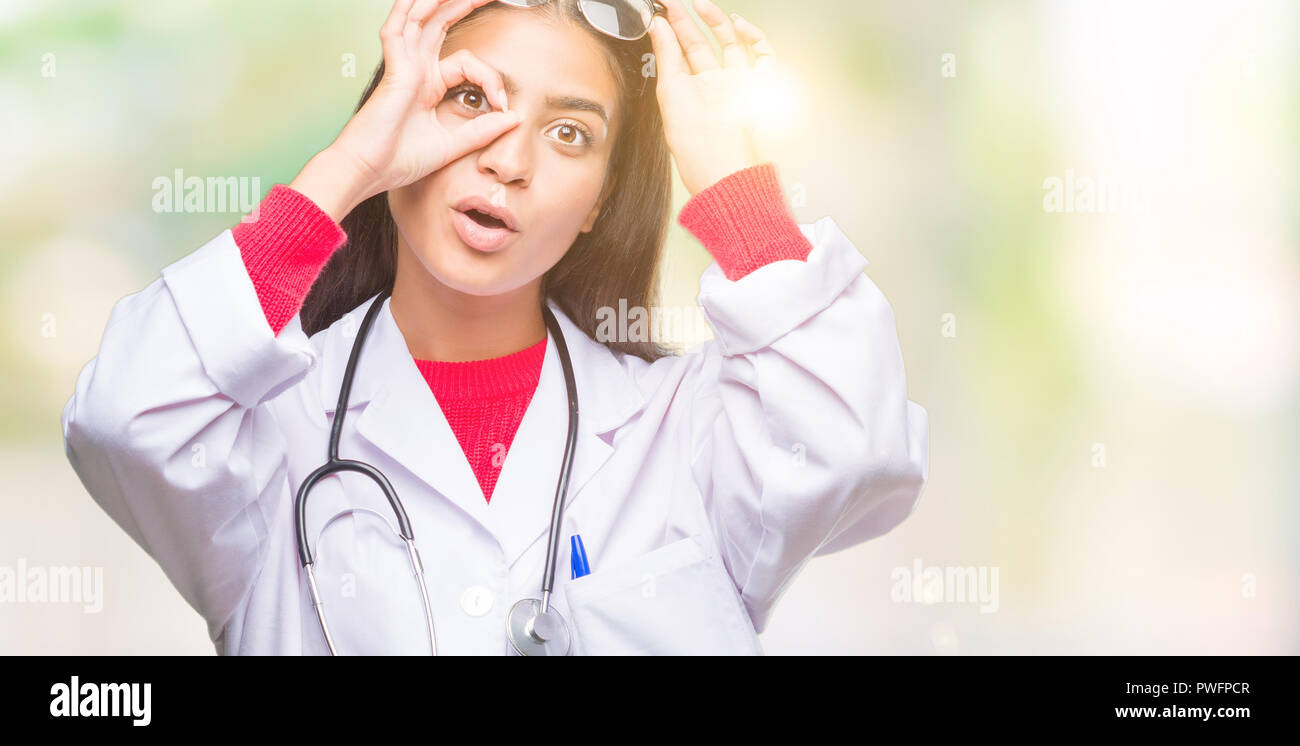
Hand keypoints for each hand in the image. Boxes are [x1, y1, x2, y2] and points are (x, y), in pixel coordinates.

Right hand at [293, 0, 520, 220]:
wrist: (368, 172)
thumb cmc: (399, 161)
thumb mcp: (453, 145)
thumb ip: (482, 130)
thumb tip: (515, 117)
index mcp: (428, 85)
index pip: (466, 63)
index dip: (490, 78)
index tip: (502, 106)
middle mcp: (416, 69)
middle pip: (440, 24)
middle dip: (463, 5)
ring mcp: (403, 66)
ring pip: (422, 19)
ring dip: (443, 1)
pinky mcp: (394, 70)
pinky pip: (398, 29)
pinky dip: (407, 9)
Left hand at [647, 0, 770, 195]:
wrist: (723, 166)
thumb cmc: (695, 142)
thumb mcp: (670, 91)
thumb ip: (666, 54)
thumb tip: (657, 24)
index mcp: (688, 92)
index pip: (678, 52)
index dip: (670, 27)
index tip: (661, 6)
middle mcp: (712, 87)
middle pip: (701, 44)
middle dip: (688, 20)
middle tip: (675, 1)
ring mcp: (735, 85)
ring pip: (730, 44)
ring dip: (717, 21)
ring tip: (700, 5)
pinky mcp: (757, 87)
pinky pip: (762, 55)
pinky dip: (754, 37)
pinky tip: (739, 25)